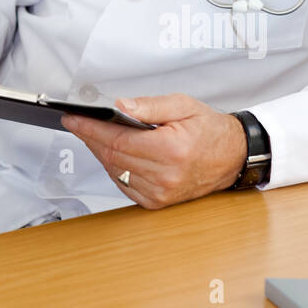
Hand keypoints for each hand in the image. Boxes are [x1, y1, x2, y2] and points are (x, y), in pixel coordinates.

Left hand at [60, 94, 246, 209]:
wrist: (233, 156)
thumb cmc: (209, 129)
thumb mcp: (183, 105)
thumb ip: (148, 105)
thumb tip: (119, 105)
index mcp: (171, 150)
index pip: (117, 140)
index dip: (91, 129)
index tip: (73, 119)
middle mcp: (165, 176)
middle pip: (112, 157)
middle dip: (90, 138)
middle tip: (76, 123)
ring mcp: (162, 193)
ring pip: (115, 172)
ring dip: (100, 153)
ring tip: (92, 134)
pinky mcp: (159, 202)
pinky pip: (125, 185)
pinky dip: (114, 168)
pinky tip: (111, 153)